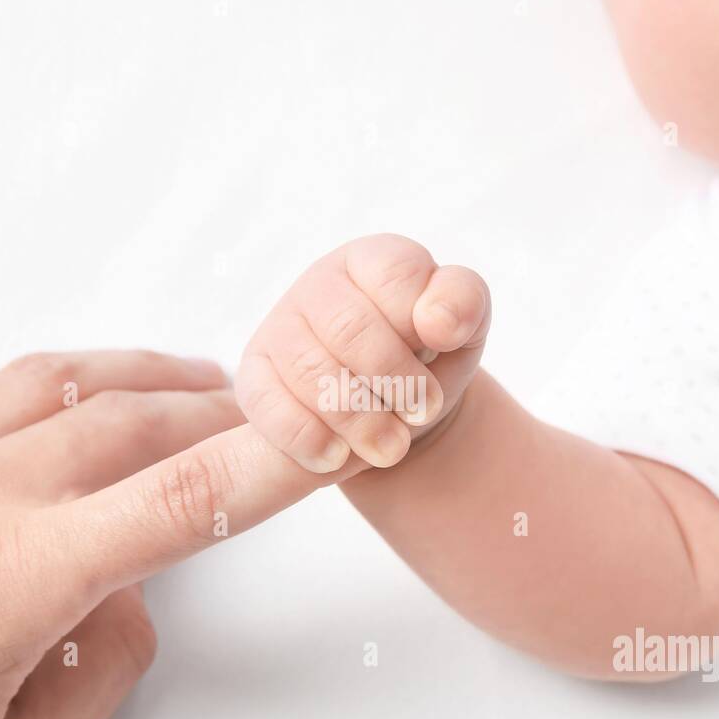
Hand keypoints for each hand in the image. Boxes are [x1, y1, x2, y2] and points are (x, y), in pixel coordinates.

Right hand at [235, 234, 490, 472]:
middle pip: (349, 328)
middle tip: (421, 415)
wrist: (391, 406)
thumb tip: (437, 321)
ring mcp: (280, 327)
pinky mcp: (254, 375)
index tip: (443, 365)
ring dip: (358, 418)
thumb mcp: (464, 326)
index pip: (395, 275)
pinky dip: (307, 437)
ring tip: (392, 448)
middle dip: (393, 380)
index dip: (425, 327)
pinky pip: (268, 405)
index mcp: (371, 261)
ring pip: (310, 370)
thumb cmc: (427, 355)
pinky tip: (337, 457)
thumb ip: (463, 303)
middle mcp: (320, 285)